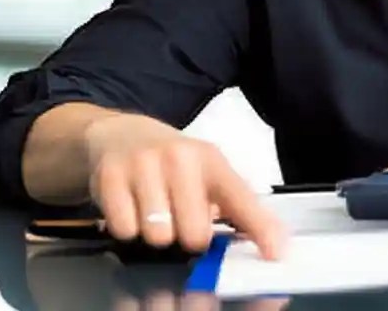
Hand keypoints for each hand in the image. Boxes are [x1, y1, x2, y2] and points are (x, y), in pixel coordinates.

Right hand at [83, 114, 286, 258]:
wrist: (120, 135)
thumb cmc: (171, 163)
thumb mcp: (207, 174)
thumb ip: (235, 208)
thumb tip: (269, 245)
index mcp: (212, 161)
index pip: (241, 199)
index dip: (261, 229)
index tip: (276, 253)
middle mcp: (180, 159)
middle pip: (194, 234)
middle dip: (187, 237)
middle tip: (179, 217)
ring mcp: (144, 165)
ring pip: (158, 235)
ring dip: (156, 232)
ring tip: (153, 210)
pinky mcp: (111, 176)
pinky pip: (124, 229)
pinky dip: (127, 227)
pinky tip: (130, 206)